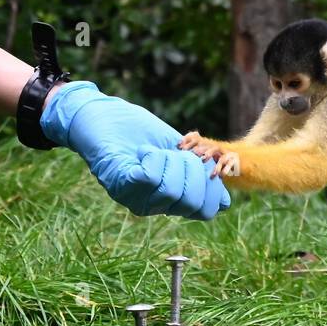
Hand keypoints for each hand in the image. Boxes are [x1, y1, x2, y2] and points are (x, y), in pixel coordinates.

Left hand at [40, 82, 229, 219]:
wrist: (102, 115)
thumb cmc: (138, 130)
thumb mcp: (177, 151)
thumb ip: (198, 172)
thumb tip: (225, 201)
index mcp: (171, 198)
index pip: (205, 211)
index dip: (213, 185)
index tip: (203, 161)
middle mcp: (154, 204)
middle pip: (192, 202)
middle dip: (193, 169)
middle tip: (175, 152)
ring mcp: (136, 198)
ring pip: (171, 189)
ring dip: (169, 160)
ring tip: (153, 150)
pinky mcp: (120, 185)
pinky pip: (149, 178)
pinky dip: (152, 157)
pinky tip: (141, 151)